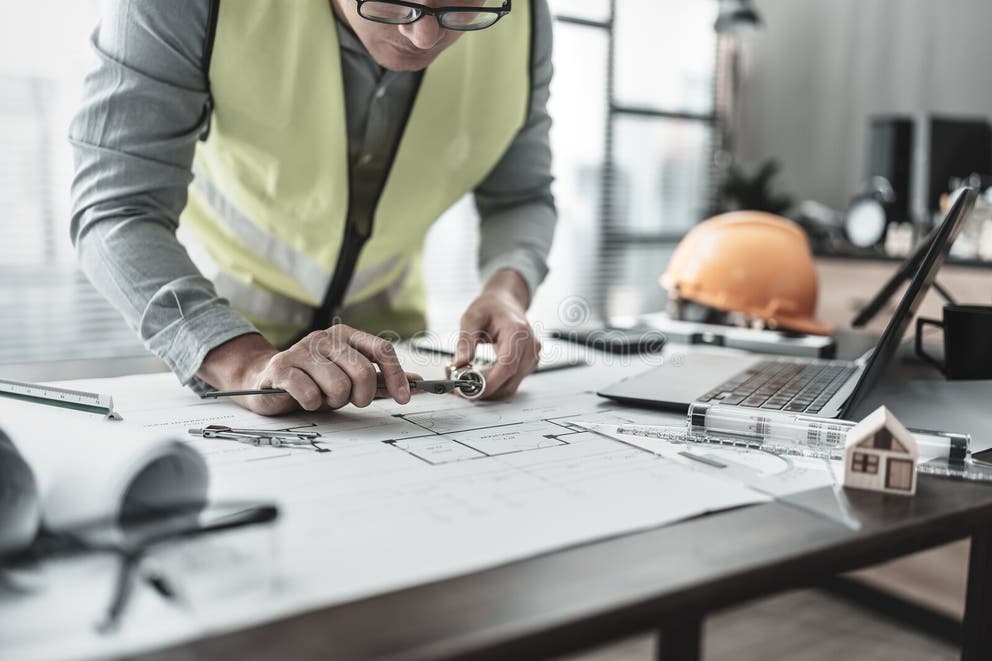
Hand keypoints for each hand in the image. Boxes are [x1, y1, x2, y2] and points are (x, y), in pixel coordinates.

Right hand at [197, 327, 414, 415]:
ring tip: (323, 398)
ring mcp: (302, 351)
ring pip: (337, 385)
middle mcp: (325, 338)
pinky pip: (309, 394)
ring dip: (334, 401)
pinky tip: (305, 400)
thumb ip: (381, 379)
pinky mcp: (281, 368)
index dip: (396, 376)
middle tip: (349, 401)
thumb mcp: (351, 377)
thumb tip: (417, 381)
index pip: (382, 349)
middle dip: (361, 396)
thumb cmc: (315, 379)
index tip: (404, 398)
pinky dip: (312, 404)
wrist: (267, 380)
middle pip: (362, 371)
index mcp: (346, 336)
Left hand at [453, 270, 539, 399]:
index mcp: (517, 331)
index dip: (490, 382)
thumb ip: (465, 342)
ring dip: (489, 390)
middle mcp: (529, 346)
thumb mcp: (471, 318)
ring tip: (466, 384)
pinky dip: (496, 385)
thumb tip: (459, 364)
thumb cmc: (491, 307)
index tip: (470, 391)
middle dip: (485, 389)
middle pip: (510, 380)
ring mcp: (532, 356)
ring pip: (511, 385)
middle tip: (460, 390)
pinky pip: (512, 382)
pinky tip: (480, 380)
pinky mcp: (529, 364)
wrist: (506, 302)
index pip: (507, 365)